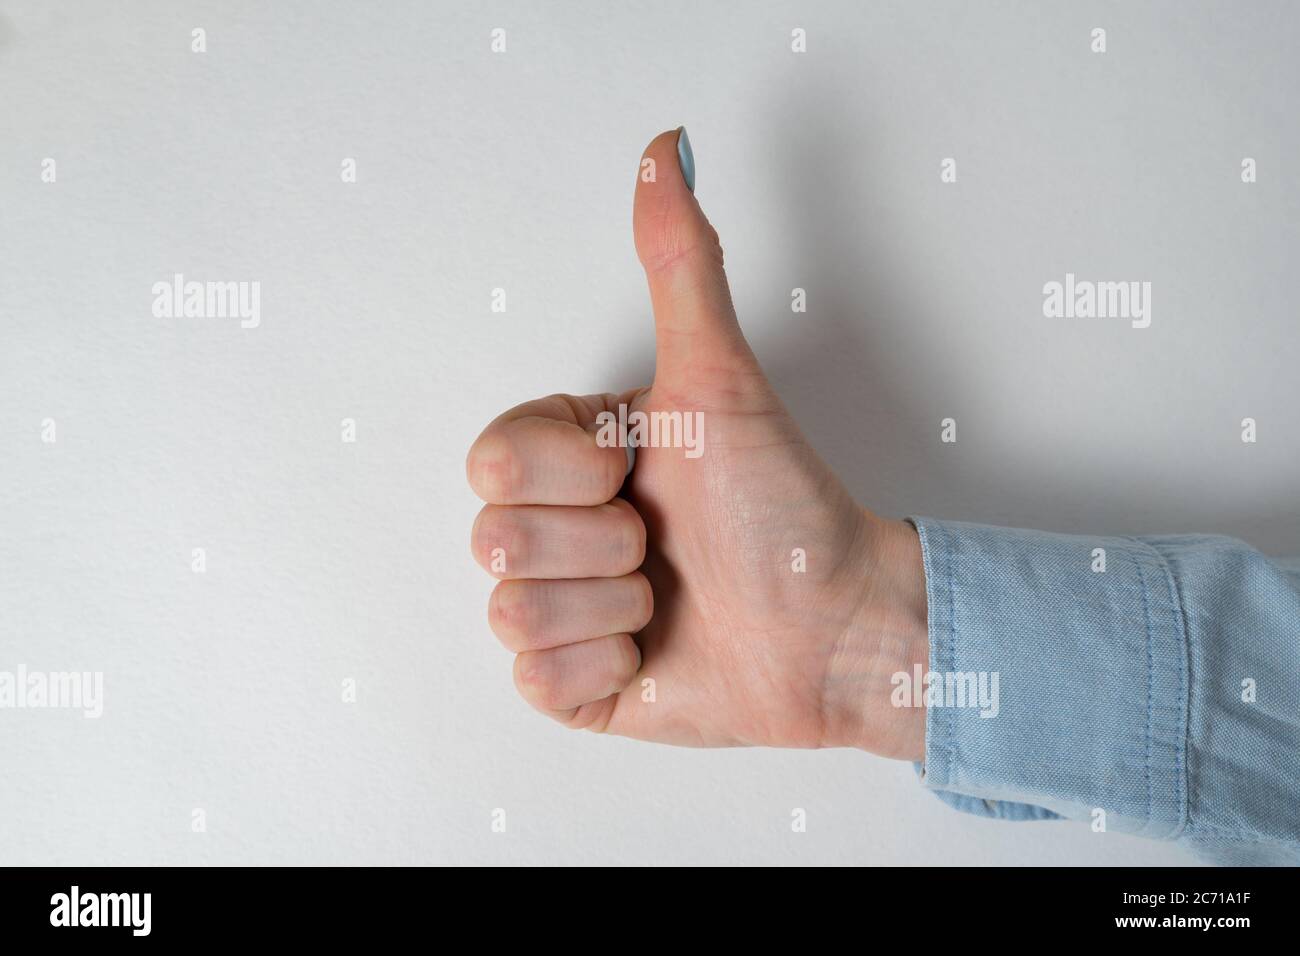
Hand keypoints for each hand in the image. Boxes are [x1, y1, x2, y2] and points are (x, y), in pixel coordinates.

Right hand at [467, 129, 928, 759]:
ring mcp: (561, 608)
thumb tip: (665, 150)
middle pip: (495, 538)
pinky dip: (609, 667)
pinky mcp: (572, 684)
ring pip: (513, 611)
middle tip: (664, 538)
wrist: (838, 627)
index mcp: (570, 457)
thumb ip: (678, 265)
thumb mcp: (720, 381)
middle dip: (603, 541)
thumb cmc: (787, 506)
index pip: (493, 460)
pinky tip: (657, 648)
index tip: (642, 470)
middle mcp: (556, 528)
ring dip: (614, 604)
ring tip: (668, 593)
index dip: (575, 472)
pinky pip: (535, 681)